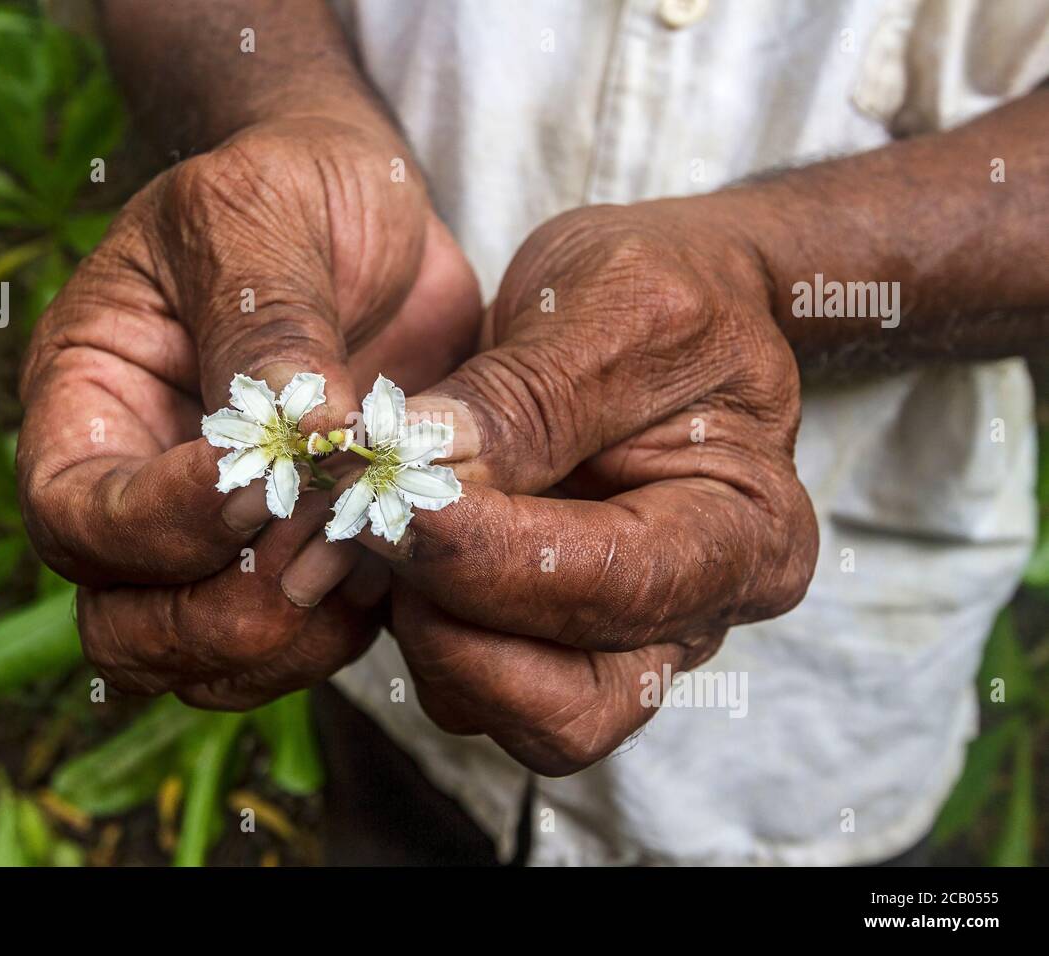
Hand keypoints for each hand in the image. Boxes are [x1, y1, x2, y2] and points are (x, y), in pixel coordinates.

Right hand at [17, 114, 479, 707]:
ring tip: (370, 543)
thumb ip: (264, 326)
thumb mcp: (254, 215)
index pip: (73, 517)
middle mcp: (141, 492)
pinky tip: (401, 552)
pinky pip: (303, 650)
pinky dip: (351, 631)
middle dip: (222, 616)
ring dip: (296, 637)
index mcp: (90, 403)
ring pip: (211, 664)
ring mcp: (220, 542)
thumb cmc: (283, 189)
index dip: (157, 527)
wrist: (364, 211)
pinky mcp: (305, 559)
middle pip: (125, 629)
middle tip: (321, 543)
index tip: (256, 484)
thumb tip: (309, 440)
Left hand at [357, 199, 817, 773]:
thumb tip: (419, 468)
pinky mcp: (539, 642)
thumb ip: (525, 398)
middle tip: (382, 525)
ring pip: (498, 711)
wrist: (656, 311)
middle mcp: (689, 618)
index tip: (392, 498)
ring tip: (383, 515)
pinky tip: (388, 534)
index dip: (491, 558)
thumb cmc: (662, 295)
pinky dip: (407, 621)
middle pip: (566, 708)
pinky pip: (459, 679)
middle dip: (454, 632)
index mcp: (745, 536)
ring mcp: (612, 643)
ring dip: (419, 629)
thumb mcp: (613, 307)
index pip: (615, 585)